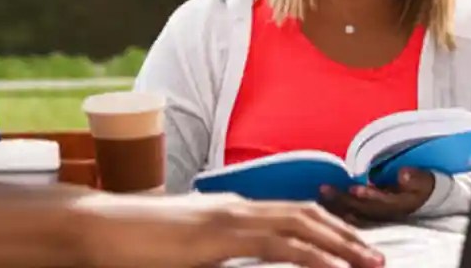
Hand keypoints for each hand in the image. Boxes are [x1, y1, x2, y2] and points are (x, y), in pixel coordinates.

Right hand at [78, 191, 385, 266]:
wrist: (93, 227)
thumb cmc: (131, 243)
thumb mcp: (183, 252)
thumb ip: (213, 255)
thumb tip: (227, 260)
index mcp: (227, 211)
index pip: (289, 214)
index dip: (325, 229)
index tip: (353, 247)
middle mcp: (233, 208)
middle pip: (304, 215)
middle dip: (345, 235)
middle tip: (377, 257)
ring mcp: (226, 218)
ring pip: (299, 225)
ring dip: (340, 244)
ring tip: (369, 262)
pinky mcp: (216, 237)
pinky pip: (276, 246)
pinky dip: (311, 256)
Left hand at [319, 168, 434, 223]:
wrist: (422, 200)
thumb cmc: (420, 186)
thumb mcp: (423, 180)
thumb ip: (415, 177)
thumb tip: (404, 175)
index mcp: (399, 205)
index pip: (382, 203)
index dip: (369, 196)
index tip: (354, 188)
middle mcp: (385, 214)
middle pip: (362, 210)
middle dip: (343, 200)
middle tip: (325, 188)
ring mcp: (375, 217)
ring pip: (353, 214)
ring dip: (335, 205)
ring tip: (320, 192)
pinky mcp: (367, 216)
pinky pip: (348, 215)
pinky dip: (335, 210)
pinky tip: (321, 202)